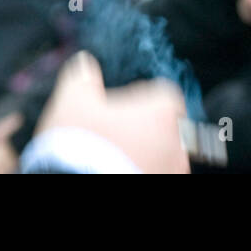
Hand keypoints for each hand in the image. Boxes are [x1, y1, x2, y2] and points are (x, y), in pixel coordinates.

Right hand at [36, 51, 189, 173]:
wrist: (78, 185)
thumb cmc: (83, 145)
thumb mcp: (73, 101)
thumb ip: (82, 77)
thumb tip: (84, 62)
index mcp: (162, 112)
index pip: (167, 95)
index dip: (144, 98)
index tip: (124, 106)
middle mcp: (176, 144)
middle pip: (169, 128)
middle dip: (147, 129)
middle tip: (117, 135)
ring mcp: (171, 173)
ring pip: (165, 158)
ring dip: (145, 154)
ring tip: (113, 160)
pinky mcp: (163, 188)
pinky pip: (156, 173)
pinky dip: (141, 171)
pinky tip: (115, 173)